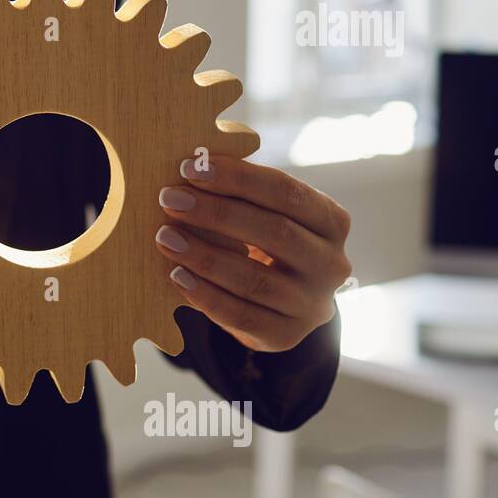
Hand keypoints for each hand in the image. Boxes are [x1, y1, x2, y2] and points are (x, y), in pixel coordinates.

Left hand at [154, 155, 351, 351]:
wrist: (282, 304)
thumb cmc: (266, 242)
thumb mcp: (266, 213)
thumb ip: (242, 191)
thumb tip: (195, 161)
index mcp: (332, 221)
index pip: (286, 192)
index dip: (237, 178)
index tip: (190, 167)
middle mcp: (332, 264)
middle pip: (274, 233)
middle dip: (215, 213)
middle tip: (169, 199)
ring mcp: (312, 304)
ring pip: (254, 279)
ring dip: (204, 256)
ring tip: (165, 237)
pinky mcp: (285, 336)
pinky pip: (240, 316)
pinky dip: (205, 295)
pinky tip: (177, 275)